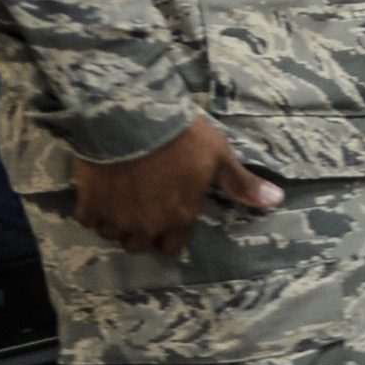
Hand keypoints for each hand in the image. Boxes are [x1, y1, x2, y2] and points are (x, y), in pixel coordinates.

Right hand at [77, 116, 278, 255]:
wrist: (131, 117)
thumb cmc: (181, 136)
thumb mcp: (218, 156)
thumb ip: (242, 184)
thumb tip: (277, 201)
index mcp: (180, 218)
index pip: (172, 247)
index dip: (170, 232)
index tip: (167, 214)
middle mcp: (147, 226)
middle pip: (140, 244)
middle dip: (142, 230)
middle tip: (142, 206)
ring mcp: (116, 217)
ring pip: (113, 234)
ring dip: (116, 222)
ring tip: (120, 199)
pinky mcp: (89, 203)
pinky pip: (88, 220)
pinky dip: (92, 210)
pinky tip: (99, 193)